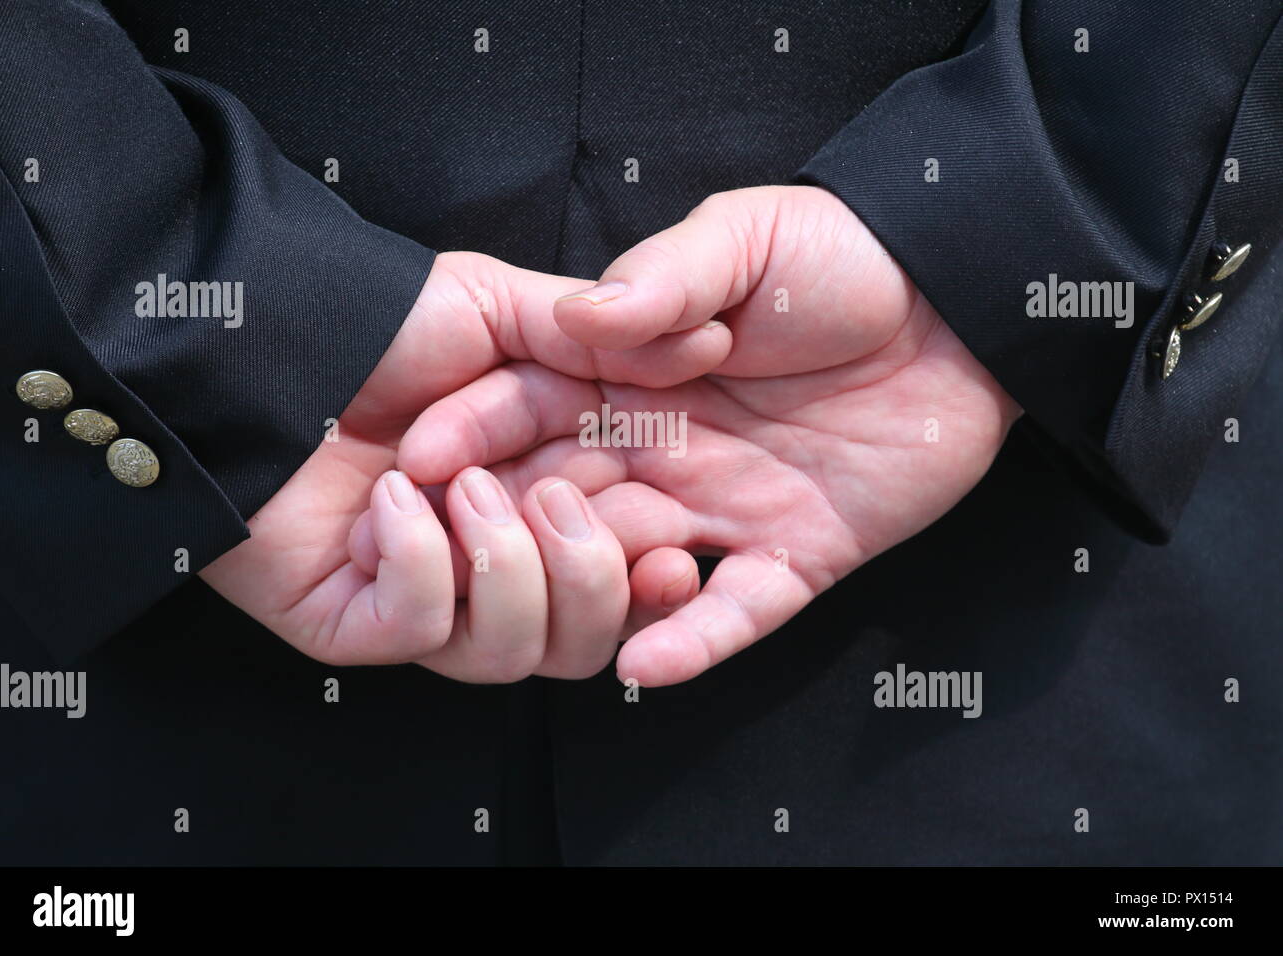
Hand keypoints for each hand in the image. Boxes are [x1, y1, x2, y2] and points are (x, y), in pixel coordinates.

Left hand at [199, 251, 724, 679]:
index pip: (626, 573)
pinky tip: (395, 500)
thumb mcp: (502, 306)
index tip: (679, 558)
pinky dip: (417, 563)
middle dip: (592, 583)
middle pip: (585, 636)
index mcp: (542, 497)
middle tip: (561, 502)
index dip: (659, 583)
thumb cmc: (378, 318)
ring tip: (464, 490)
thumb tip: (702, 344)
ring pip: (513, 653)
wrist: (257, 338)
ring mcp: (428, 595)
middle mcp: (493, 558)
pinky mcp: (360, 621)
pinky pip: (420, 631)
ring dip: (505, 570)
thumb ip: (598, 336)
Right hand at [399, 186, 1021, 685]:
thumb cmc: (845, 257)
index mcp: (637, 376)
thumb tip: (580, 319)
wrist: (963, 303)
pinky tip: (645, 663)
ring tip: (542, 607)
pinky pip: (738, 610)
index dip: (476, 431)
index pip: (534, 408)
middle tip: (447, 555)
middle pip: (567, 501)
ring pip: (636, 567)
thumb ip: (662, 277)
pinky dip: (693, 640)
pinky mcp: (797, 554)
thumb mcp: (742, 238)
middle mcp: (668, 450)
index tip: (419, 457)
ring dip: (588, 590)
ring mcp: (730, 508)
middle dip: (506, 527)